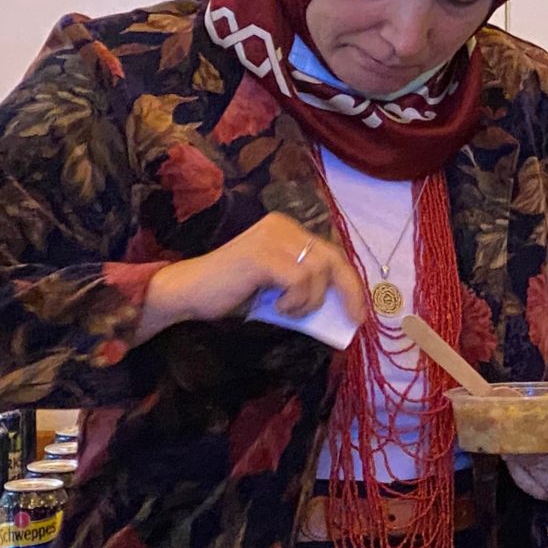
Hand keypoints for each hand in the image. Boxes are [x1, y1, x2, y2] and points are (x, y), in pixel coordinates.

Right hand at [137, 212, 364, 343]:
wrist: (188, 293)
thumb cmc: (231, 292)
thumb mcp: (276, 286)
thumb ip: (304, 287)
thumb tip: (340, 308)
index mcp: (287, 229)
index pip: (331, 253)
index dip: (350, 282)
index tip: (359, 312)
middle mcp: (283, 227)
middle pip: (333, 258)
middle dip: (349, 291)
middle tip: (354, 320)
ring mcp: (272, 238)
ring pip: (317, 272)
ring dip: (309, 301)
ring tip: (288, 311)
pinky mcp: (262, 255)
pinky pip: (299, 281)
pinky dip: (295, 301)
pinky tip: (277, 307)